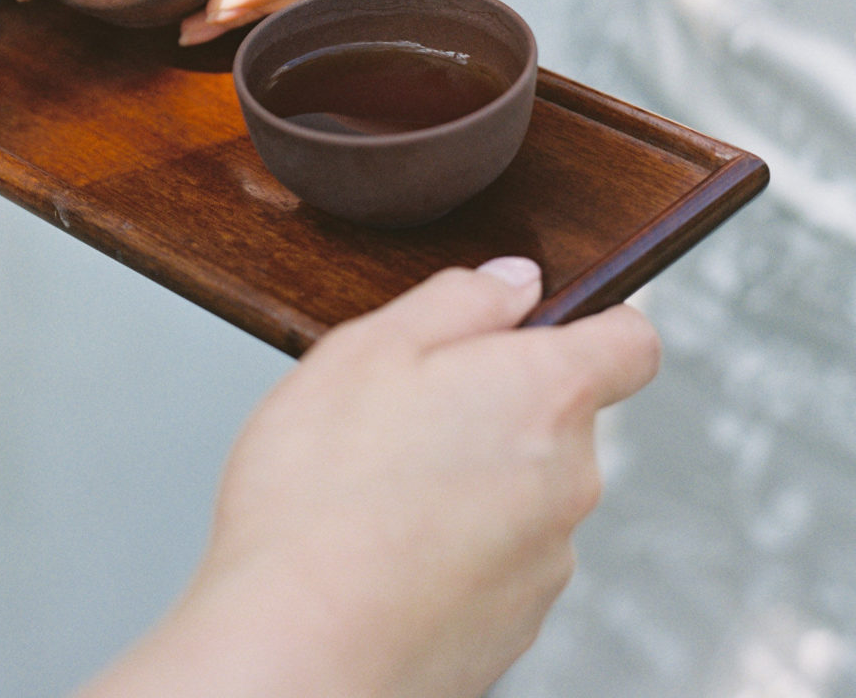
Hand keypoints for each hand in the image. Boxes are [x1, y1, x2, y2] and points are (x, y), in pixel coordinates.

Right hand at [81, 260, 659, 697]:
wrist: (299, 649)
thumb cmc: (321, 495)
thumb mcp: (370, 347)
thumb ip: (458, 299)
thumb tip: (515, 281)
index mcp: (546, 394)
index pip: (630, 341)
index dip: (591, 321)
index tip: (532, 324)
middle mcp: (569, 480)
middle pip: (558, 417)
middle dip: (493, 403)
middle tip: (402, 408)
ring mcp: (547, 563)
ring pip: (523, 489)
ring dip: (470, 477)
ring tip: (377, 486)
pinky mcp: (514, 628)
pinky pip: (497, 558)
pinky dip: (453, 547)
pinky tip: (382, 547)